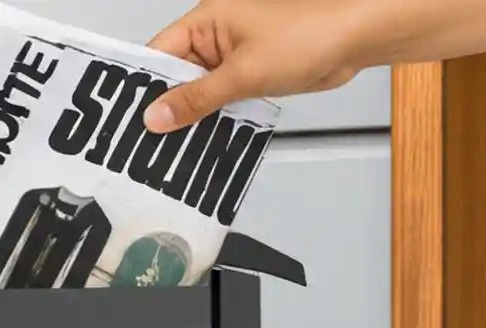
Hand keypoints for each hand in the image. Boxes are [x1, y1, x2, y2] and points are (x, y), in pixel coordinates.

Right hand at [144, 0, 369, 132]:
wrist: (357, 37)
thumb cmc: (307, 36)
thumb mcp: (243, 73)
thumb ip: (197, 98)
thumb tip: (155, 116)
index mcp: (206, 21)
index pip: (158, 54)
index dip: (142, 87)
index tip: (128, 120)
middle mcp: (215, 36)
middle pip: (176, 75)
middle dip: (167, 107)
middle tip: (147, 144)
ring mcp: (233, 56)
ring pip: (199, 90)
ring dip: (192, 116)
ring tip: (172, 149)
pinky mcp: (251, 73)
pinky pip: (223, 98)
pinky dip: (215, 117)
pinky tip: (204, 141)